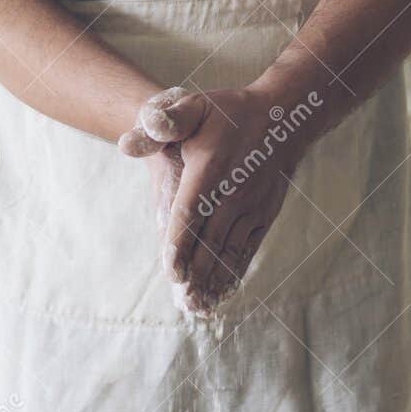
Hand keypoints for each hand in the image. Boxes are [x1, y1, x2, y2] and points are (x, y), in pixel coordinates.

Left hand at [119, 85, 304, 314]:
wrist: (284, 116)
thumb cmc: (230, 112)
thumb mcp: (194, 106)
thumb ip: (163, 124)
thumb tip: (126, 142)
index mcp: (210, 170)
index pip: (191, 213)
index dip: (181, 245)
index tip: (172, 272)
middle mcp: (233, 193)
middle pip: (210, 241)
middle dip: (196, 274)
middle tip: (183, 301)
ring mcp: (252, 206)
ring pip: (230, 250)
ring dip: (215, 279)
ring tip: (200, 305)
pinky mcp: (265, 214)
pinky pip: (248, 248)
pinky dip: (236, 270)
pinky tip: (224, 289)